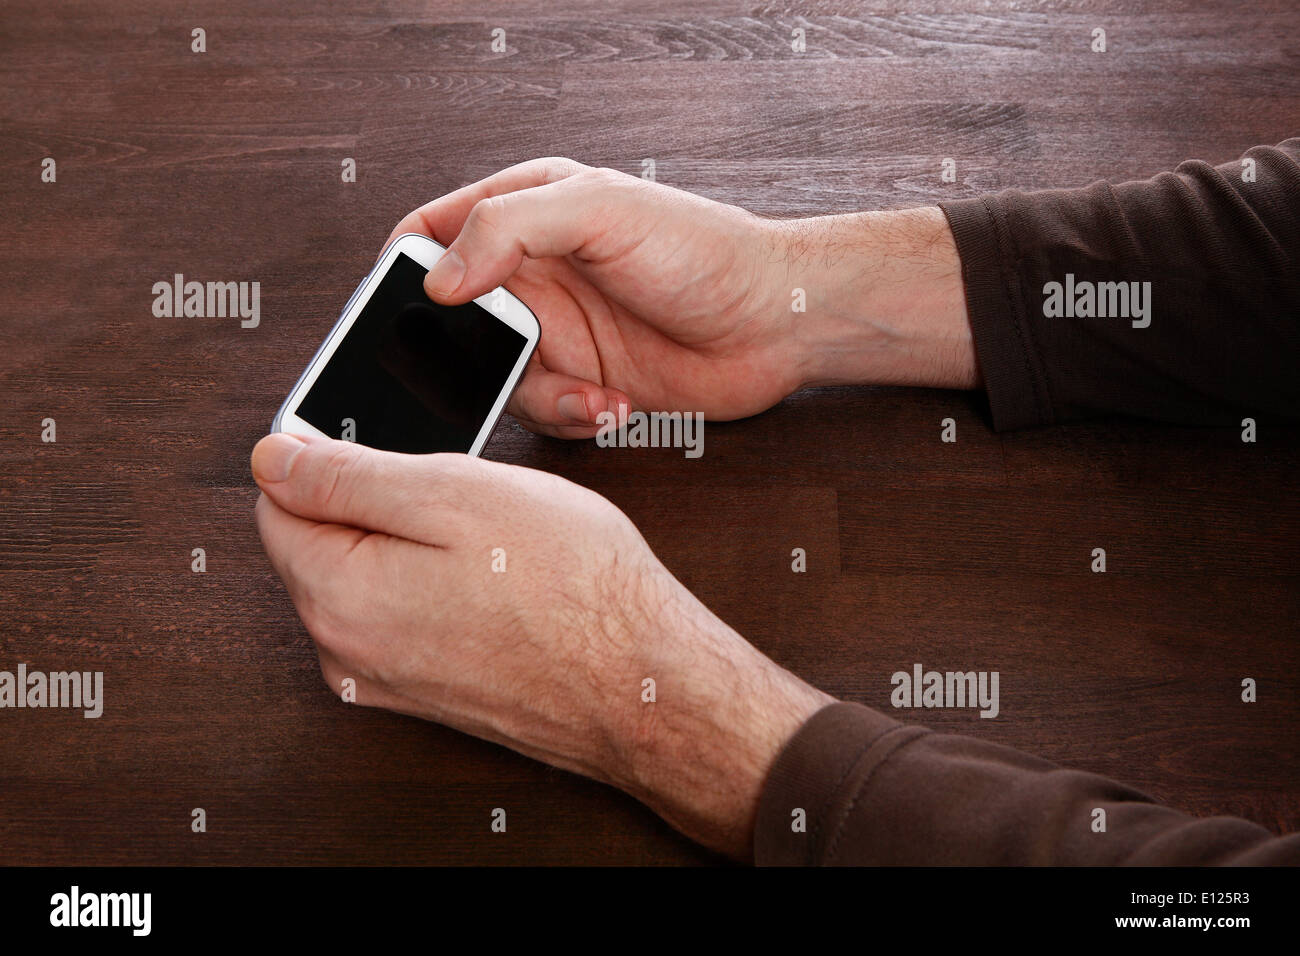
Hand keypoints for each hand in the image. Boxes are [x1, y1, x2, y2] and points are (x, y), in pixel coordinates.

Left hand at [252, 432, 830, 857]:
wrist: (643, 684)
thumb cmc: (572, 589)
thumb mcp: (455, 493)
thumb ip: (346, 476)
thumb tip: (272, 457)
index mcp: (337, 595)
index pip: (277, 502)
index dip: (330, 456)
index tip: (393, 449)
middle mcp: (346, 652)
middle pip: (322, 543)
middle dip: (380, 503)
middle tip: (464, 496)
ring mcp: (387, 681)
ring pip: (368, 578)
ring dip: (414, 546)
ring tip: (492, 543)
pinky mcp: (428, 693)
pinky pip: (405, 616)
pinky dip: (437, 587)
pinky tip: (497, 581)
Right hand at [384, 158, 977, 438]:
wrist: (779, 322)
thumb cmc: (704, 249)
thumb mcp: (602, 211)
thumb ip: (510, 227)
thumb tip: (437, 277)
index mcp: (528, 214)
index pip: (432, 234)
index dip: (405, 272)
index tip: (399, 313)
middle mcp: (535, 275)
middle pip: (454, 321)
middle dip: (464, 358)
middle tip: (493, 376)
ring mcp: (560, 334)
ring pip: (497, 380)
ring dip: (541, 396)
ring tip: (593, 393)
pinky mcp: (587, 384)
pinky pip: (546, 414)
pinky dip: (575, 419)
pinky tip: (617, 406)